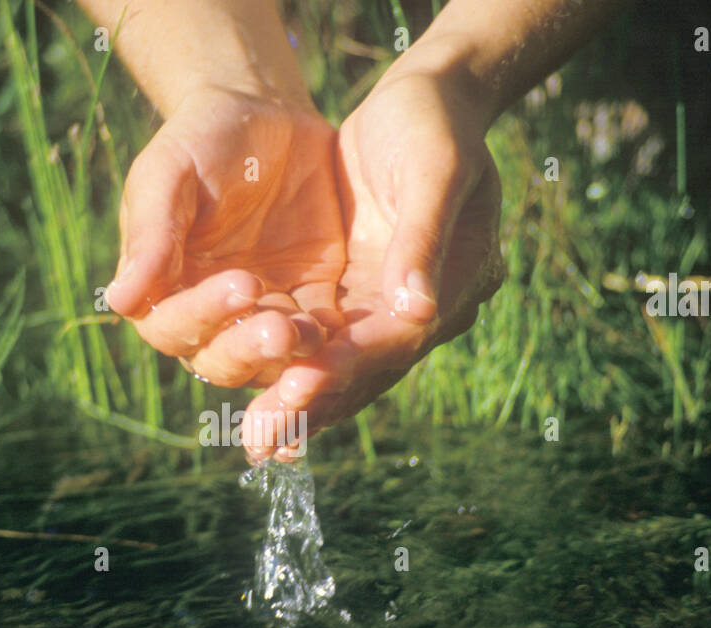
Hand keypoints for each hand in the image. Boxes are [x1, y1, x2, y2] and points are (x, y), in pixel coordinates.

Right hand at [105, 86, 345, 387]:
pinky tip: (343, 329)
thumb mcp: (169, 174)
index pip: (171, 324)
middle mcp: (208, 316)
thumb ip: (150, 234)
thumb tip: (119, 302)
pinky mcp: (310, 303)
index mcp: (162, 289)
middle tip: (281, 329)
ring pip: (269, 360)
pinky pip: (318, 336)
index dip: (203, 314)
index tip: (240, 283)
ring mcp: (261, 314)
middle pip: (219, 359)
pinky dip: (329, 342)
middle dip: (248, 348)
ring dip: (289, 355)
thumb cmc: (201, 138)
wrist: (265, 113)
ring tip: (310, 333)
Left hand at [242, 67, 505, 460]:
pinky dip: (293, 371)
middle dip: (313, 406)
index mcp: (452, 285)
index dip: (345, 367)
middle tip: (266, 444)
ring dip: (299, 402)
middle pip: (365, 372)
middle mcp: (421, 311)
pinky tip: (260, 399)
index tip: (298, 389)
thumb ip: (424, 238)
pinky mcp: (356, 297)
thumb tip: (416, 310)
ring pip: (341, 369)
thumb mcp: (436, 169)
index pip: (392, 339)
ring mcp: (386, 308)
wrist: (429, 100)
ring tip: (259, 441)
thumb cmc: (435, 124)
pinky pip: (323, 345)